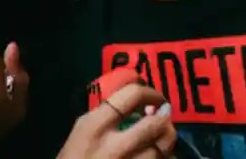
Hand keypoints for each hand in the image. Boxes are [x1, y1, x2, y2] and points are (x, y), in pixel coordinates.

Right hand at [58, 79, 176, 158]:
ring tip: (162, 140)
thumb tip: (134, 106)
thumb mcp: (79, 135)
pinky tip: (159, 157)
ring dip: (166, 143)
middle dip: (165, 119)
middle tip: (164, 116)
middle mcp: (114, 146)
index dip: (149, 92)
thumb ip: (102, 119)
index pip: (130, 95)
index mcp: (94, 126)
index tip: (153, 97)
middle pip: (155, 123)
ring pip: (162, 149)